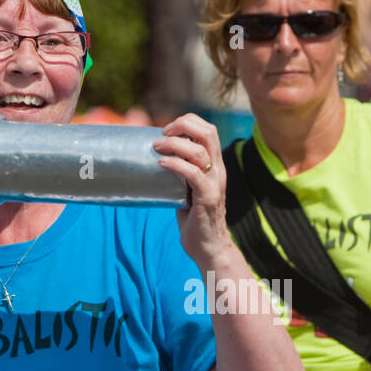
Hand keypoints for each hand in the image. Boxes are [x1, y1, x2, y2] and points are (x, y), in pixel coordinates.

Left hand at [153, 113, 231, 263]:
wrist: (209, 248)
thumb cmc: (194, 220)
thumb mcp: (187, 190)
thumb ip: (179, 175)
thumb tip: (152, 162)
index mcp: (215, 165)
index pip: (208, 130)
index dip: (187, 123)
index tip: (167, 130)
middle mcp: (219, 170)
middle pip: (208, 132)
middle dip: (182, 126)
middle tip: (162, 134)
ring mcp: (215, 183)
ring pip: (199, 151)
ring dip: (174, 145)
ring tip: (156, 148)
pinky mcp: (208, 198)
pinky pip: (193, 174)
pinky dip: (175, 165)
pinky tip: (161, 164)